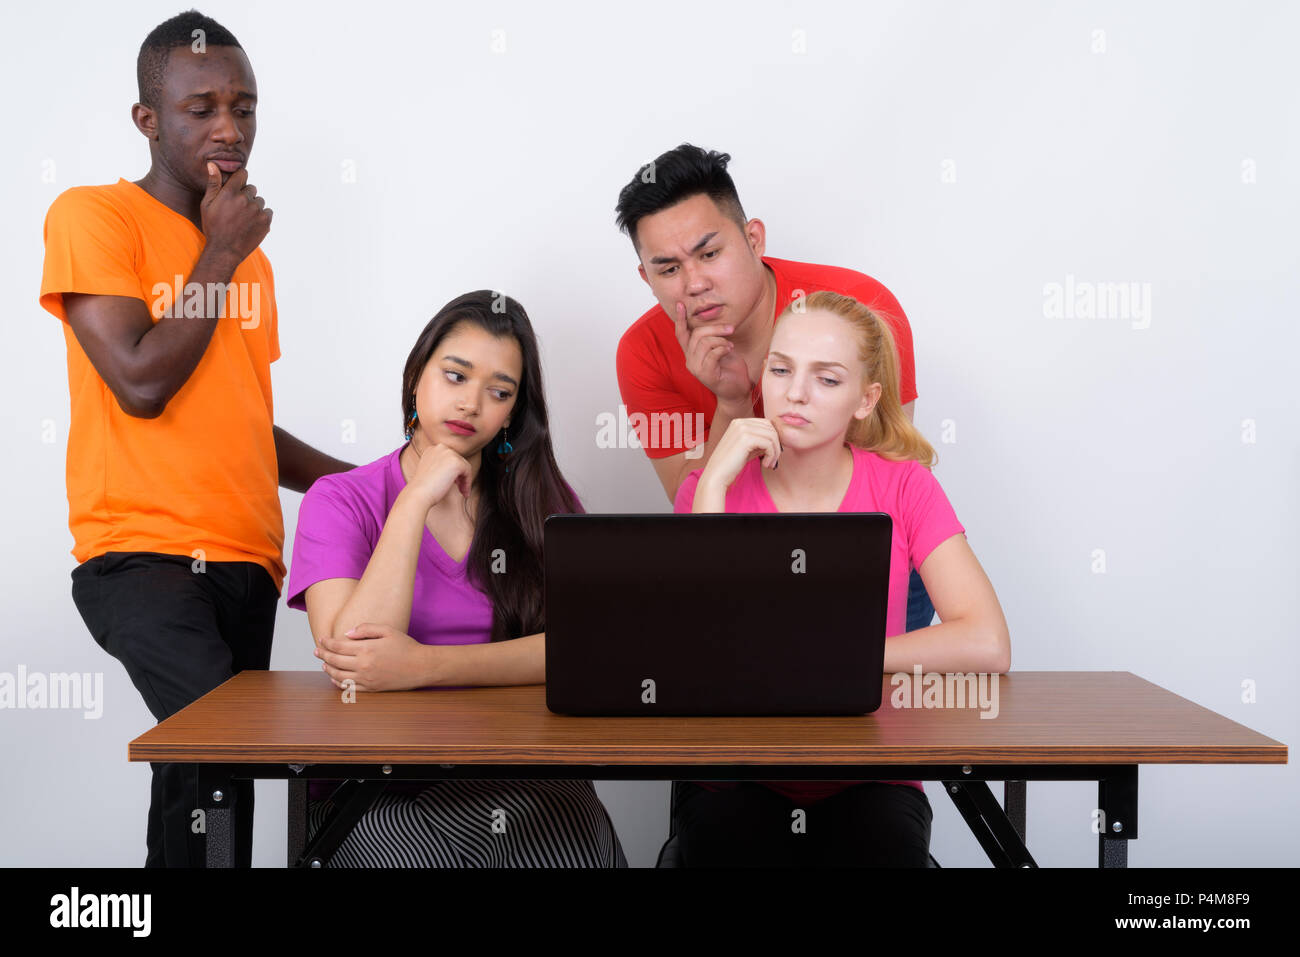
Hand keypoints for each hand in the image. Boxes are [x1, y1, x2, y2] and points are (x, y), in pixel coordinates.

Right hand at [200, 163, 272, 263]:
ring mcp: (257, 210)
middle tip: (236, 209)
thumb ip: (213, 183)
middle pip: (252, 188)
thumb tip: (213, 164)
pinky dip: (262, 216)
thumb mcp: (207, 204)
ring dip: (254, 206)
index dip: (240, 180)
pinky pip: (267, 211)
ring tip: (243, 218)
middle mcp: (245, 199)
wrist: (225, 250)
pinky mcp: (266, 221)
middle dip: (246, 195)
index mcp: (230, 192)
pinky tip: (251, 223)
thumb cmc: (213, 227)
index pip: (243, 174)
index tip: (236, 188)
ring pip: (260, 200)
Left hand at [315, 623, 435, 691]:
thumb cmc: (406, 646)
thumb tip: (346, 634)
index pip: (338, 646)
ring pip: (338, 676)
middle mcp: (363, 665)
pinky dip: (338, 683)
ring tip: (324, 664)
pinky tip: (335, 679)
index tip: (321, 639)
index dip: (327, 642)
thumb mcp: (388, 631)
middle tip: (317, 651)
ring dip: (328, 669)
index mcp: (366, 649)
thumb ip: (366, 629)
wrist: (421, 667)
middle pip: (334, 661)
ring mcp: (366, 679)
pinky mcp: (371, 688)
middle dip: (323, 654)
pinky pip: (349, 688)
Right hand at [408, 442, 471, 507]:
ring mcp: (448, 453)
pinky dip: (467, 483)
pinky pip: (468, 472)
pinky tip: (463, 491)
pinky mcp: (456, 462)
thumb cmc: (423, 487)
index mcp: (432, 449)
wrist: (419, 493)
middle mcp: (440, 448)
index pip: (450, 458)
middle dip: (460, 475)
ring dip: (465, 480)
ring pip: (465, 466)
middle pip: (458, 461)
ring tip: (462, 491)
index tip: (455, 481)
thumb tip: (454, 471)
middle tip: (460, 487)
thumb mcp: (431, 471)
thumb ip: (441, 466)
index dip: (453, 471)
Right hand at [672, 301, 752, 404]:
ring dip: (721, 340)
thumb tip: (713, 322)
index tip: (680, 304)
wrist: (737, 391)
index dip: (680, 319)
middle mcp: (690, 360)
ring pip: (704, 343)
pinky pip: (713, 354)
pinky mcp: (706, 375)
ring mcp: (696, 368)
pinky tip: (730, 350)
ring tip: (730, 345)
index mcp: (691, 353)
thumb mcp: (720, 348)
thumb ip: (712, 338)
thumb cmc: (730, 369)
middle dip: (714, 328)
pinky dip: (723, 348)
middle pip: (696, 335)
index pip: (681, 334)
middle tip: (730, 328)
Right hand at [699, 417, 781, 493]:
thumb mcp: (747, 450)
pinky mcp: (746, 438)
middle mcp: (740, 422)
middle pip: (771, 427)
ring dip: (775, 452)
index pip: (766, 424)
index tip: (772, 454)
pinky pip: (769, 444)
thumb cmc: (730, 465)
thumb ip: (760, 442)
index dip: (773, 438)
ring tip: (769, 464)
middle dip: (776, 444)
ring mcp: (742, 429)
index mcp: (738, 422)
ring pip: (772, 435)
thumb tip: (777, 440)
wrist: (716, 476)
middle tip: (772, 460)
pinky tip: (765, 464)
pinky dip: (771, 455)